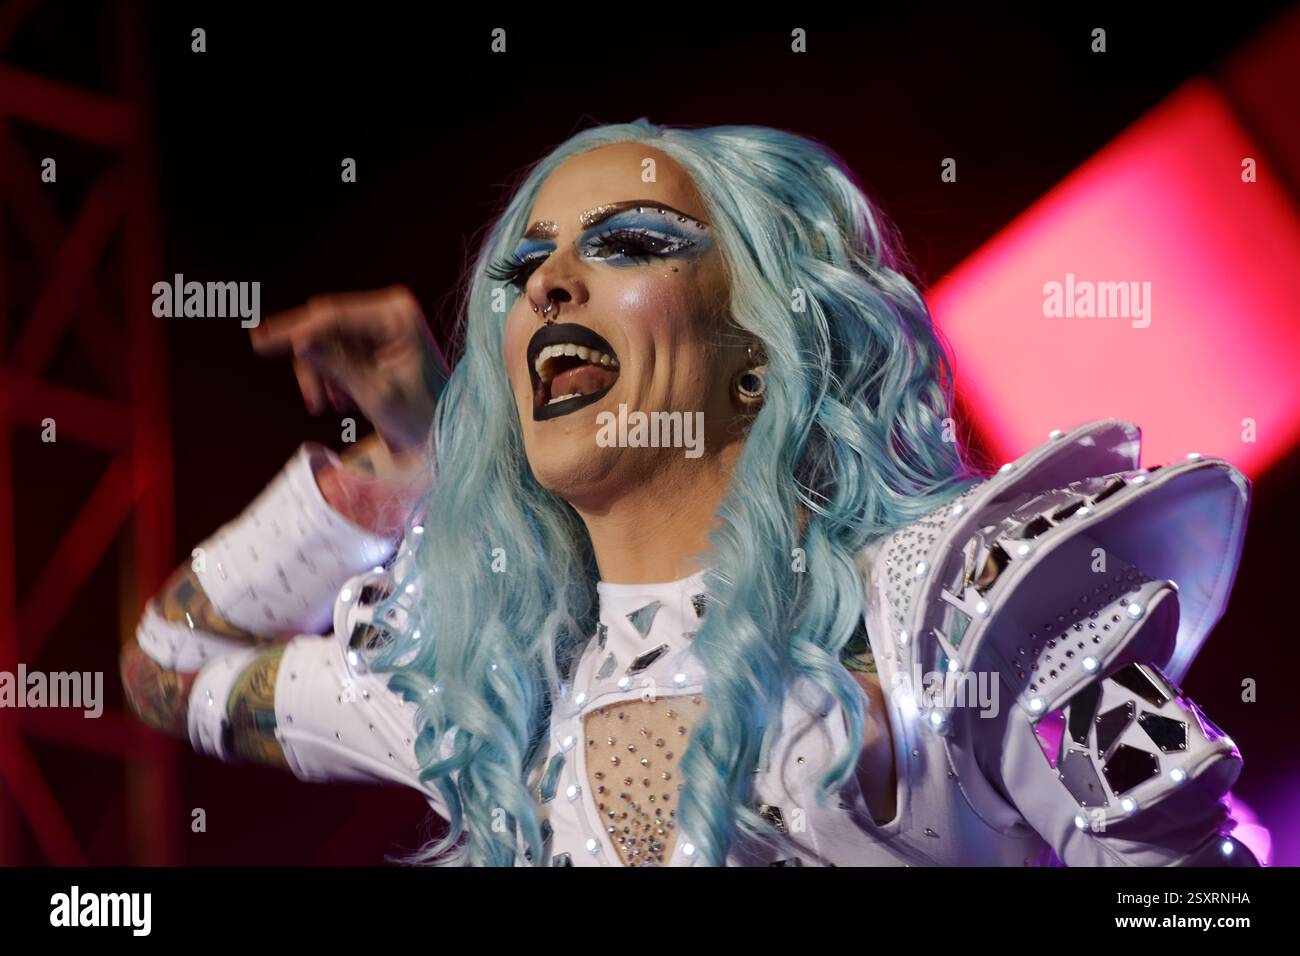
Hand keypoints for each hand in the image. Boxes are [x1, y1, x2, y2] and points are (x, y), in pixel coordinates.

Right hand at [250, 285, 449, 453]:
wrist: (443, 433)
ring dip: (323, 377)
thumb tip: (300, 343)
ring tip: (338, 408)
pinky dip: (333, 379)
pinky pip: (334, 354)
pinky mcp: (371, 342)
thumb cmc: (421, 417)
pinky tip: (348, 402)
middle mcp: (387, 311)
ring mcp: (378, 326)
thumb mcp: (375, 394)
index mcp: (395, 314)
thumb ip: (337, 366)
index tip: (259, 341)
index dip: (294, 330)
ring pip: (324, 343)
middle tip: (312, 404)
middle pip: (324, 328)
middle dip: (314, 365)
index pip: (333, 316)